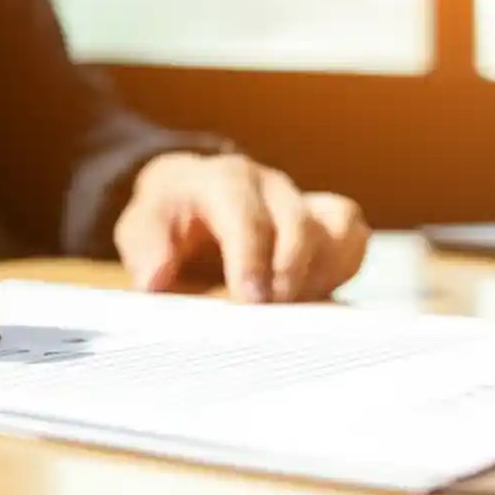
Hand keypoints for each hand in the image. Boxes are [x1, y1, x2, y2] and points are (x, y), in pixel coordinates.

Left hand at [114, 152, 369, 301]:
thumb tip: (156, 278)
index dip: (251, 258)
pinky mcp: (324, 217)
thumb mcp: (142, 228)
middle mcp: (269, 185)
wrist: (191, 194)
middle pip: (297, 222)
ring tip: (295, 310)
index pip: (245, 214)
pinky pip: (352, 235)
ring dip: (320, 273)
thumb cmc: (169, 218)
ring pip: (335, 226)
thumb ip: (145, 250)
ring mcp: (301, 199)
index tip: (251, 300)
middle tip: (272, 313)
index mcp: (222, 181)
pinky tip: (316, 297)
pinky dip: (343, 267)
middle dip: (289, 271)